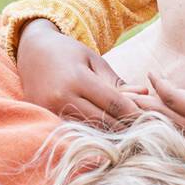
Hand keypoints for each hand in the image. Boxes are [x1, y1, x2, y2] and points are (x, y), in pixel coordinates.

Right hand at [16, 18, 141, 127]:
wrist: (32, 51)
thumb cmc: (68, 52)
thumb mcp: (94, 60)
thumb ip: (116, 81)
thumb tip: (144, 94)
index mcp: (77, 79)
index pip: (113, 103)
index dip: (134, 113)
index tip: (153, 120)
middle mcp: (62, 97)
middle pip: (103, 121)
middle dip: (126, 127)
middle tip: (147, 131)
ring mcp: (51, 110)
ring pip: (89, 129)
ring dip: (110, 132)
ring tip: (131, 133)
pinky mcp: (45, 117)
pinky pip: (75, 128)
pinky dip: (92, 130)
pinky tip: (107, 131)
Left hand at [129, 48, 184, 168]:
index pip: (172, 99)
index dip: (158, 84)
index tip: (149, 72)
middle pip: (163, 119)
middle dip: (143, 106)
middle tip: (123, 96)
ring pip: (170, 131)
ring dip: (152, 119)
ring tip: (135, 110)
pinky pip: (182, 137)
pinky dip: (167, 129)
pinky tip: (162, 124)